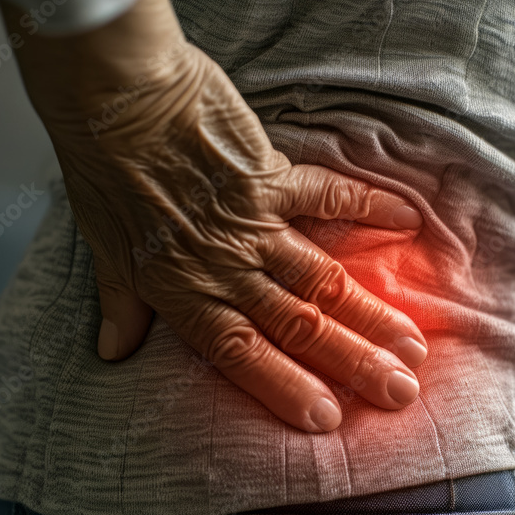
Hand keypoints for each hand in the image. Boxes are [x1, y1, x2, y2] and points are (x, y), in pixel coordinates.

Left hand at [0, 0, 427, 431]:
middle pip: (298, 324)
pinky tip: (406, 224)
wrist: (113, 96)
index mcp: (184, 289)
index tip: (329, 418)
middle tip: (400, 391)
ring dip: (370, 312)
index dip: (286, 388)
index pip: (242, 353)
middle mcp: (225, 265)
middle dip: (353, 363)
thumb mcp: (107, 248)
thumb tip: (112, 351)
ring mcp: (253, 221)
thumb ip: (123, 303)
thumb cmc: (103, 170)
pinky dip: (367, 208)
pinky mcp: (271, 174)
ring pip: (321, 278)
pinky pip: (328, 196)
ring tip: (412, 343)